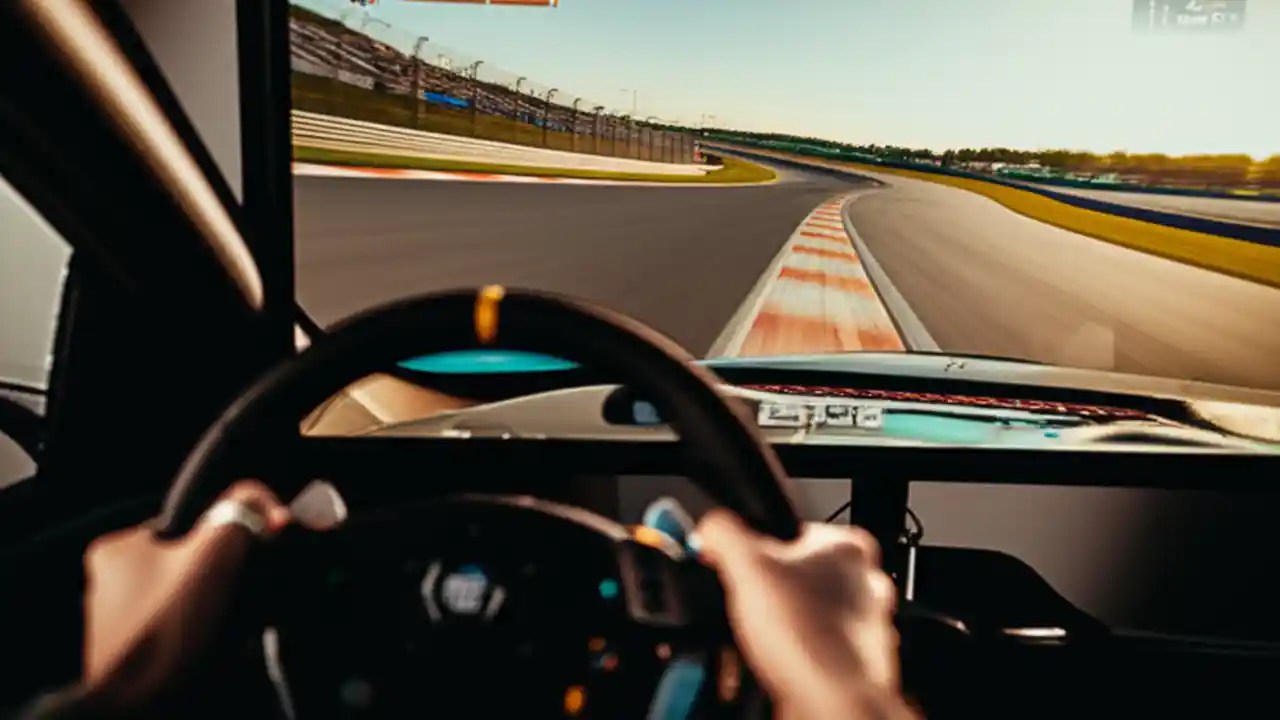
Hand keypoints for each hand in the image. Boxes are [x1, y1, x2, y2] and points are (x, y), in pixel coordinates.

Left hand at [80, 480, 289, 712]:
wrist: (146, 710)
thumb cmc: (169, 630)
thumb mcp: (214, 553)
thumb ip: (243, 512)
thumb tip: (269, 506)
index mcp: (119, 549)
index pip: (194, 522)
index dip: (234, 534)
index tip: (260, 552)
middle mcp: (115, 585)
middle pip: (201, 562)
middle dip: (237, 574)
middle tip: (260, 587)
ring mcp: (128, 625)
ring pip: (202, 599)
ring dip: (232, 606)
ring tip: (249, 620)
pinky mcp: (146, 657)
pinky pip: (195, 631)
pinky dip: (219, 634)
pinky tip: (234, 644)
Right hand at [695, 510, 909, 718]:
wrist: (833, 703)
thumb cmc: (811, 637)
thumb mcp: (747, 567)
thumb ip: (724, 534)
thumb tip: (712, 527)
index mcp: (847, 547)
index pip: (791, 531)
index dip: (756, 549)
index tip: (738, 566)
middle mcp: (864, 583)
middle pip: (795, 577)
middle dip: (765, 595)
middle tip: (747, 607)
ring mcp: (863, 626)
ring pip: (804, 617)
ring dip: (776, 629)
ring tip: (759, 640)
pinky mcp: (854, 662)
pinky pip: (811, 650)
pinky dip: (789, 657)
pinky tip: (774, 663)